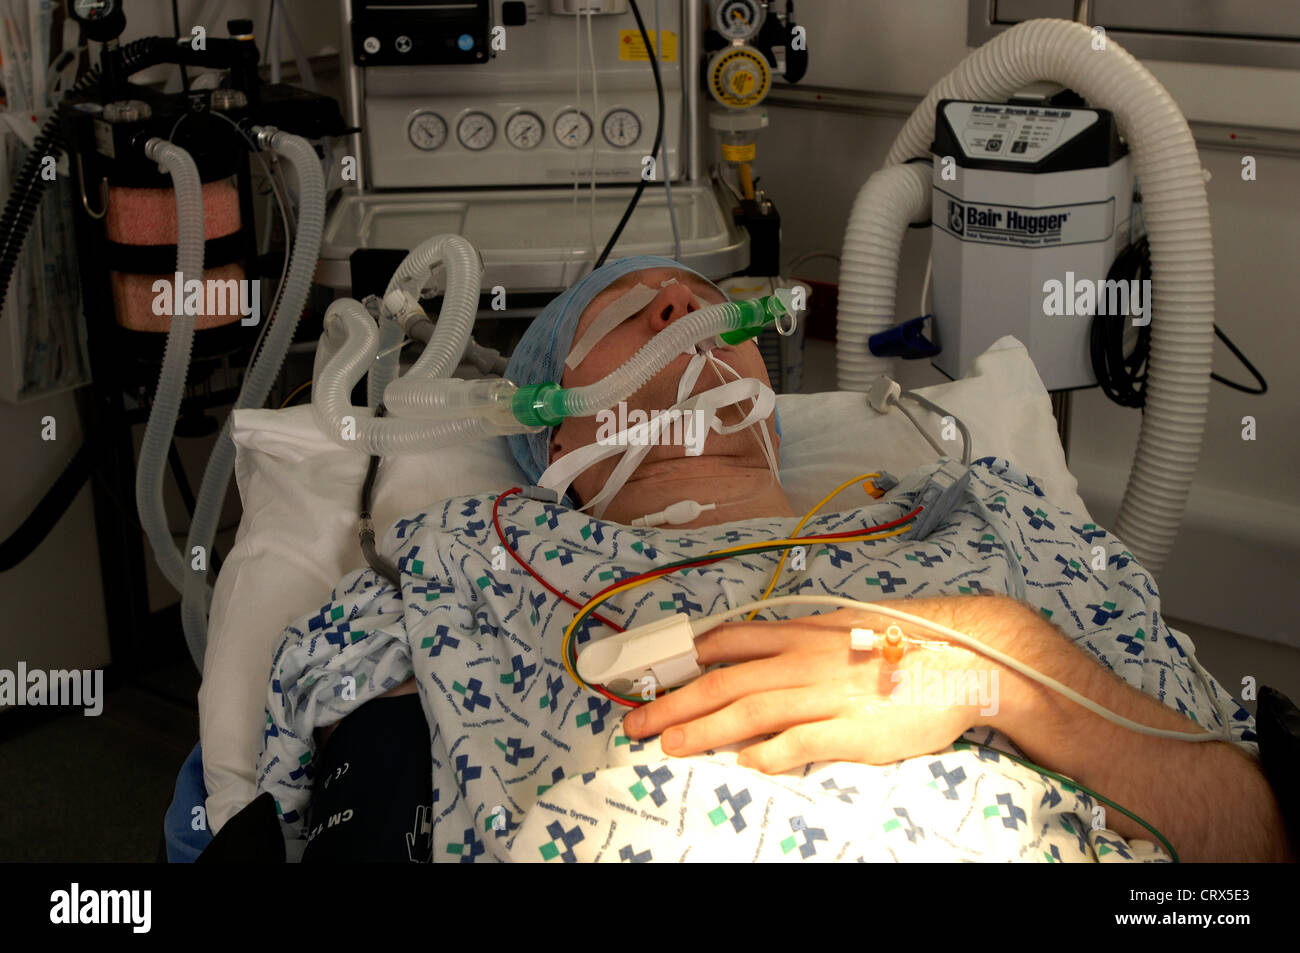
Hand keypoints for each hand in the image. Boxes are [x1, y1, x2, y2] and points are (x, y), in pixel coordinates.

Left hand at [621, 600, 1009, 773]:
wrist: (963, 657)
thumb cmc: (902, 642)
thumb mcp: (840, 627)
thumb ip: (796, 640)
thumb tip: (754, 651)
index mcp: (800, 634)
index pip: (727, 642)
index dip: (683, 661)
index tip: (651, 677)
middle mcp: (804, 661)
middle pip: (724, 681)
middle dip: (674, 702)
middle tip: (635, 723)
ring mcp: (828, 695)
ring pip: (751, 710)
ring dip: (704, 729)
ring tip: (669, 745)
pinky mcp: (855, 729)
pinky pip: (803, 742)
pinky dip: (770, 752)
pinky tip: (744, 764)